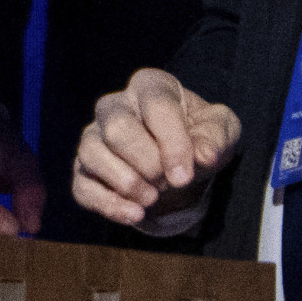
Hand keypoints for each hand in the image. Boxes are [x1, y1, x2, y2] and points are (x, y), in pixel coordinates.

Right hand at [71, 68, 241, 227]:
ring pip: (92, 153)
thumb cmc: (198, 137)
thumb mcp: (219, 130)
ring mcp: (93, 136)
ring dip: (127, 183)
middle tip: (168, 182)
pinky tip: (135, 214)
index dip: (172, 144)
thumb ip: (216, 137)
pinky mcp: (83, 169)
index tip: (185, 176)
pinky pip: (82, 186)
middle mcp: (114, 105)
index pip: (156, 106)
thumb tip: (204, 155)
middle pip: (117, 128)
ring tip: (152, 198)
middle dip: (148, 164)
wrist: (179, 163)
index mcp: (150, 86)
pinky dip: (108, 205)